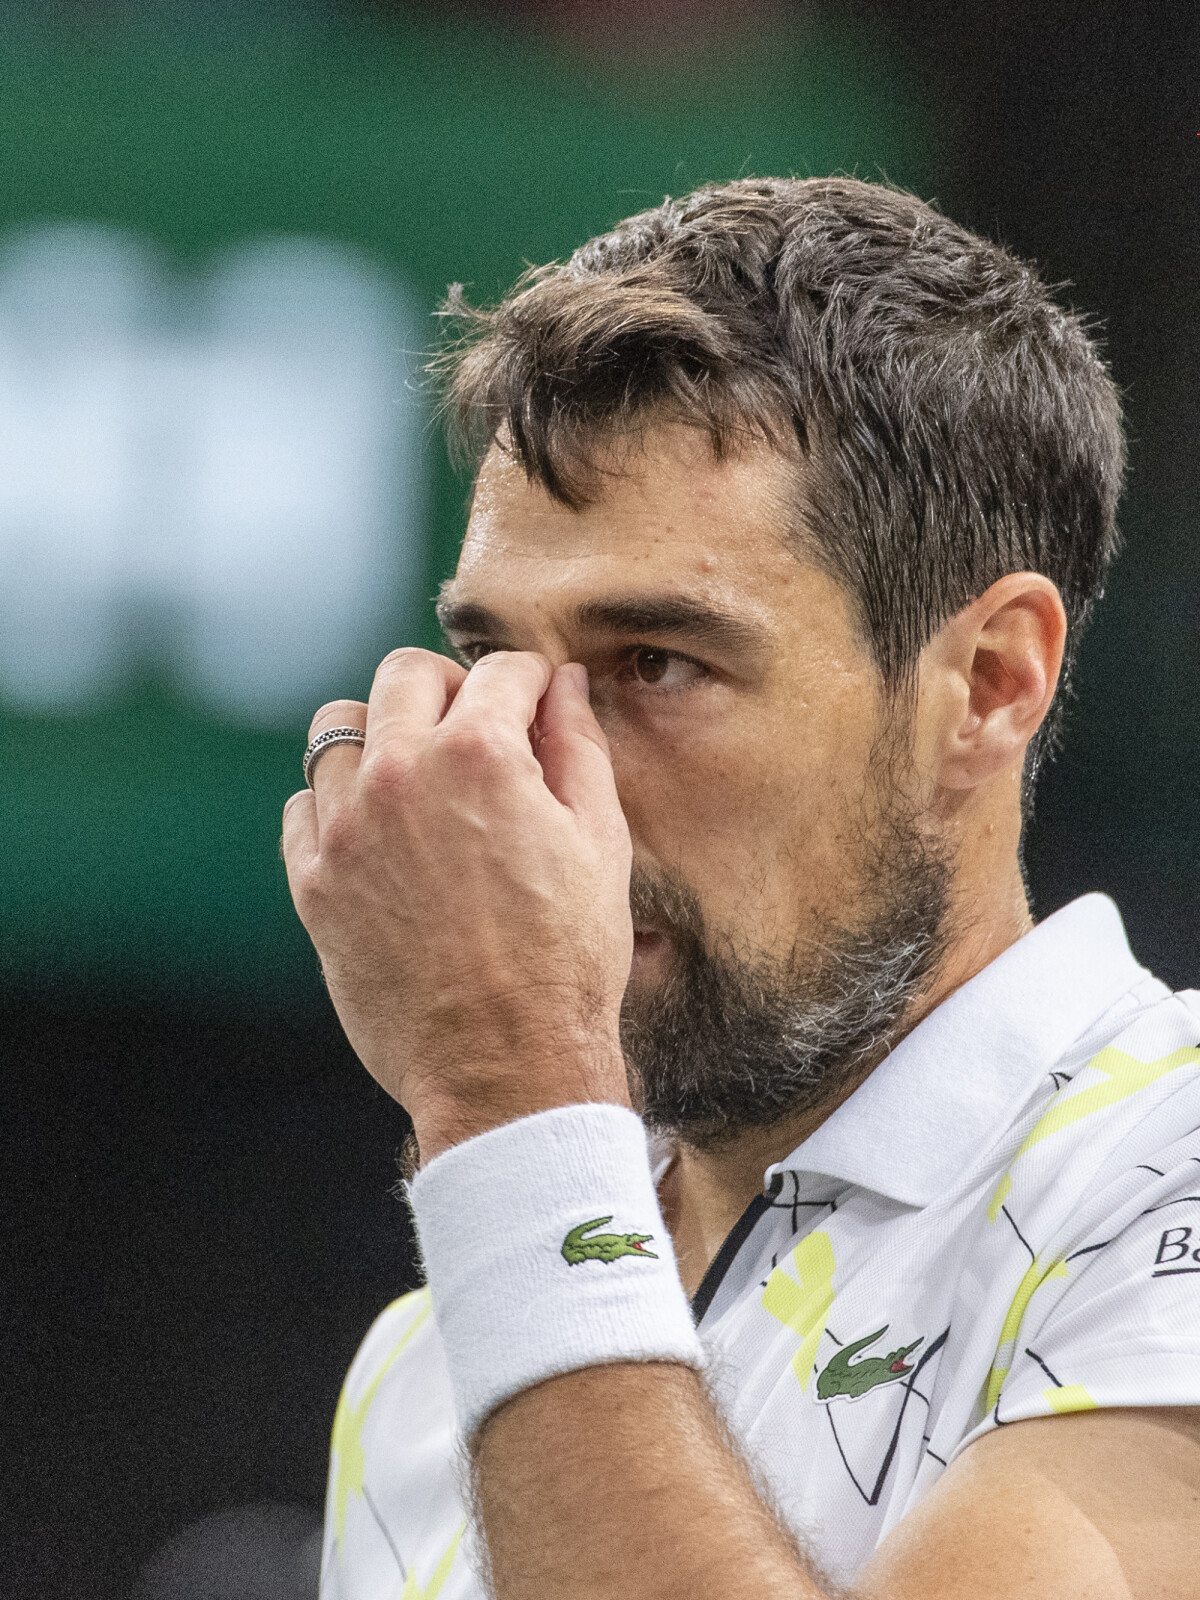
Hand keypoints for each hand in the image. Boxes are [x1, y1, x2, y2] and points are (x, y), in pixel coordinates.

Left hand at [281, 648, 634, 1160]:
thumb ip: (579, 748)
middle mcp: (399, 774)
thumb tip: (565, 687)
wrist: (503, 1064)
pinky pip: (304, 804)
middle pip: (405, 674)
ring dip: (382, 734)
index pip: (502, 670)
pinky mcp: (312, 881)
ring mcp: (345, 828)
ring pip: (338, 728)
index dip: (533, 681)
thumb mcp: (601, 844)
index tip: (538, 701)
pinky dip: (338, 803)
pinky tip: (381, 835)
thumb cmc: (568, 959)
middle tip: (477, 728)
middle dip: (450, 687)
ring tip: (418, 778)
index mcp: (480, 755)